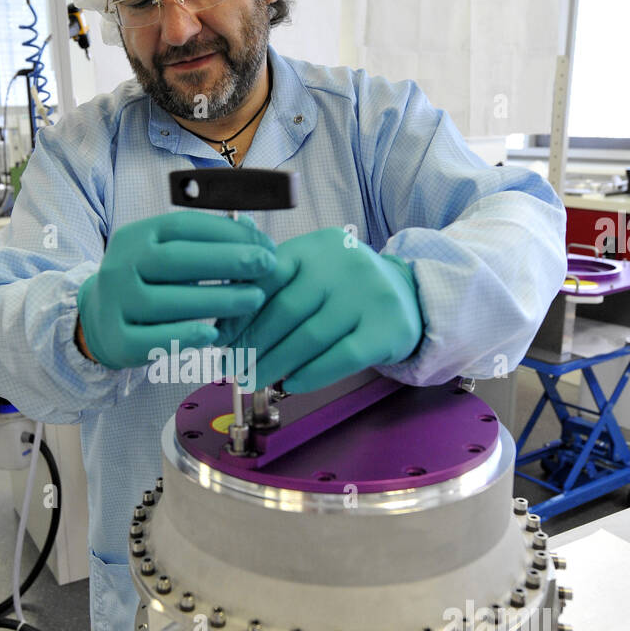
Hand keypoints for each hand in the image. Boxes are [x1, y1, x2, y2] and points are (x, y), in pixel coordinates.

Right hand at [76, 211, 275, 368]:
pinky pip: (152, 339)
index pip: (182, 227)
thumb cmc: (149, 283)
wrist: (99, 319)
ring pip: (166, 302)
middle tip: (266, 265)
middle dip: (227, 260)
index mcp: (136, 237)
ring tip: (253, 299)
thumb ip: (206, 243)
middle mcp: (120, 266)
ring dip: (215, 300)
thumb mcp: (169, 254)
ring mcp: (115, 303)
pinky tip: (213, 335)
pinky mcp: (118, 339)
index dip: (226, 233)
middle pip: (174, 260)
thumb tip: (254, 232)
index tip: (264, 243)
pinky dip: (184, 336)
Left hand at [218, 228, 422, 391]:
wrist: (409, 297)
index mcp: (317, 246)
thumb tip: (221, 326)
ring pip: (310, 337)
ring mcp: (369, 295)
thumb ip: (270, 287)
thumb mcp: (311, 272)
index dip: (240, 312)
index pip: (269, 277)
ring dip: (275, 364)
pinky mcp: (387, 328)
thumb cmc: (344, 290)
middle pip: (286, 311)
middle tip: (231, 367)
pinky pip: (342, 357)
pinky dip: (313, 374)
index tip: (220, 340)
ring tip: (253, 379)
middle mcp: (344, 264)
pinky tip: (292, 384)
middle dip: (252, 344)